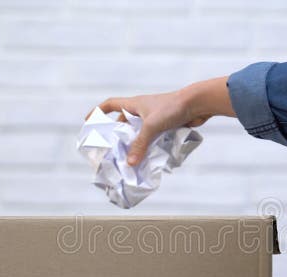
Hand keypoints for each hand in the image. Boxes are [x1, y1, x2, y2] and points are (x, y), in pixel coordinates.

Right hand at [91, 76, 234, 165]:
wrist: (198, 104)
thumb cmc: (172, 108)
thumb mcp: (151, 126)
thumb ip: (140, 145)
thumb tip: (130, 163)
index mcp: (134, 104)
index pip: (110, 104)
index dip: (98, 112)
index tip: (89, 121)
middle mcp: (143, 111)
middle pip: (124, 123)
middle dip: (118, 136)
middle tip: (110, 150)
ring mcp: (156, 118)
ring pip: (140, 133)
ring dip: (135, 144)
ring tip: (128, 159)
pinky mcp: (167, 126)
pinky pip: (154, 138)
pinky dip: (150, 147)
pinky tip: (148, 158)